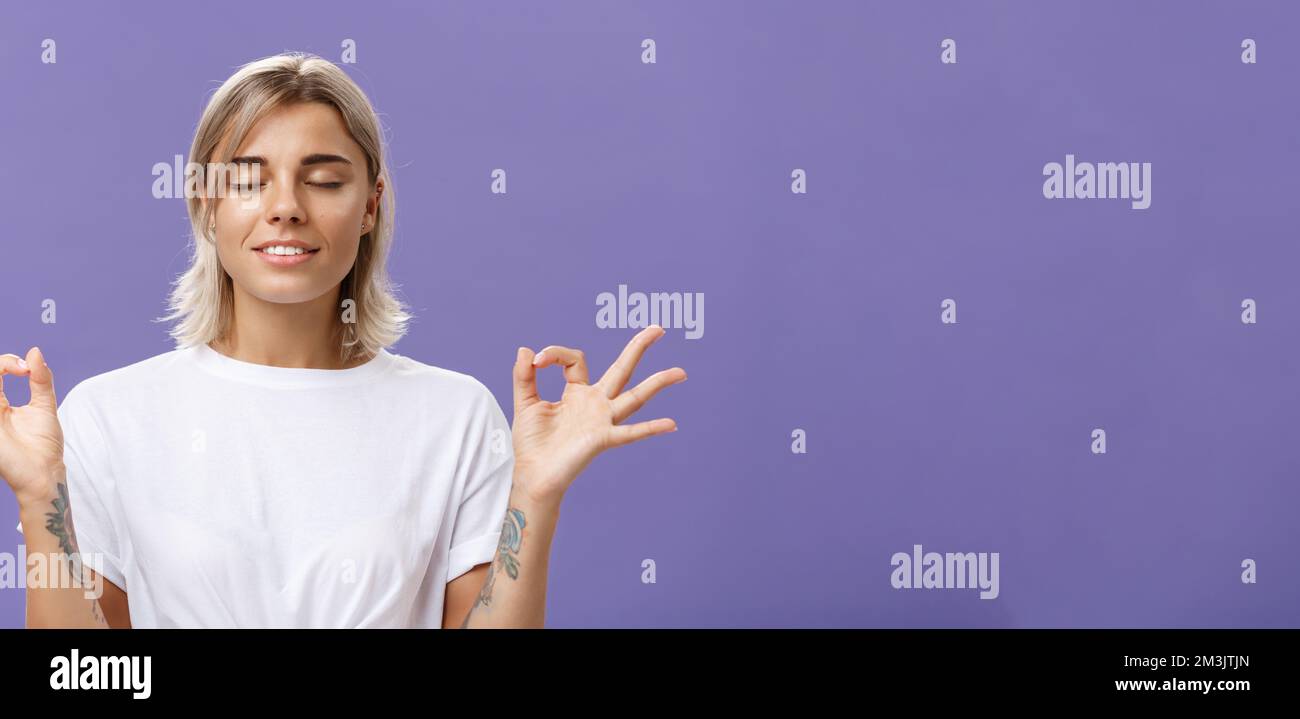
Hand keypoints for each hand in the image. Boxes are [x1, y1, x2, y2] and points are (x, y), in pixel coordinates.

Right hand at [0, 347, 63, 505]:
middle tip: (22, 368)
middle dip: (0, 362)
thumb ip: (40, 380)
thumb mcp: (44, 406)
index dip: (6, 361)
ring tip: (16, 371)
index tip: (27, 369)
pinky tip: (6, 387)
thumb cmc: (43, 445)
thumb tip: (34, 352)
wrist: (44, 473)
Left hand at [510, 325, 686, 505]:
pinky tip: (671, 424)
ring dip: (658, 384)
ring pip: (635, 397)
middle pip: (622, 370)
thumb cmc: (532, 445)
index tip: (537, 361)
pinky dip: (651, 428)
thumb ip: (524, 376)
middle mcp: (595, 404)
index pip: (576, 360)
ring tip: (681, 372)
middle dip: (639, 348)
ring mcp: (602, 421)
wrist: (531, 476)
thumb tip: (526, 350)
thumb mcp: (526, 403)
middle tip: (659, 328)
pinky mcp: (602, 439)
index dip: (555, 354)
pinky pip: (630, 433)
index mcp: (577, 393)